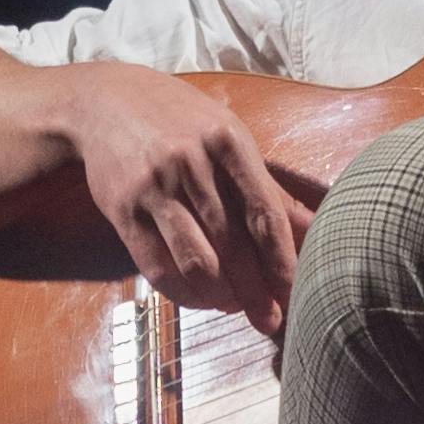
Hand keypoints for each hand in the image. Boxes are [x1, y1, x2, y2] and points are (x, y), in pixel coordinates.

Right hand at [59, 60, 312, 324]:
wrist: (105, 102)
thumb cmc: (181, 123)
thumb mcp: (228, 141)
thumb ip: (269, 189)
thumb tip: (317, 227)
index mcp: (227, 142)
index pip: (264, 212)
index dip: (282, 259)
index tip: (295, 292)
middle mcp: (191, 163)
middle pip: (233, 243)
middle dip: (255, 290)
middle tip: (270, 320)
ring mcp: (154, 187)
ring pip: (195, 260)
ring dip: (220, 295)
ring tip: (234, 307)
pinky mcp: (123, 210)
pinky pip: (157, 266)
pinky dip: (183, 292)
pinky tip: (200, 298)